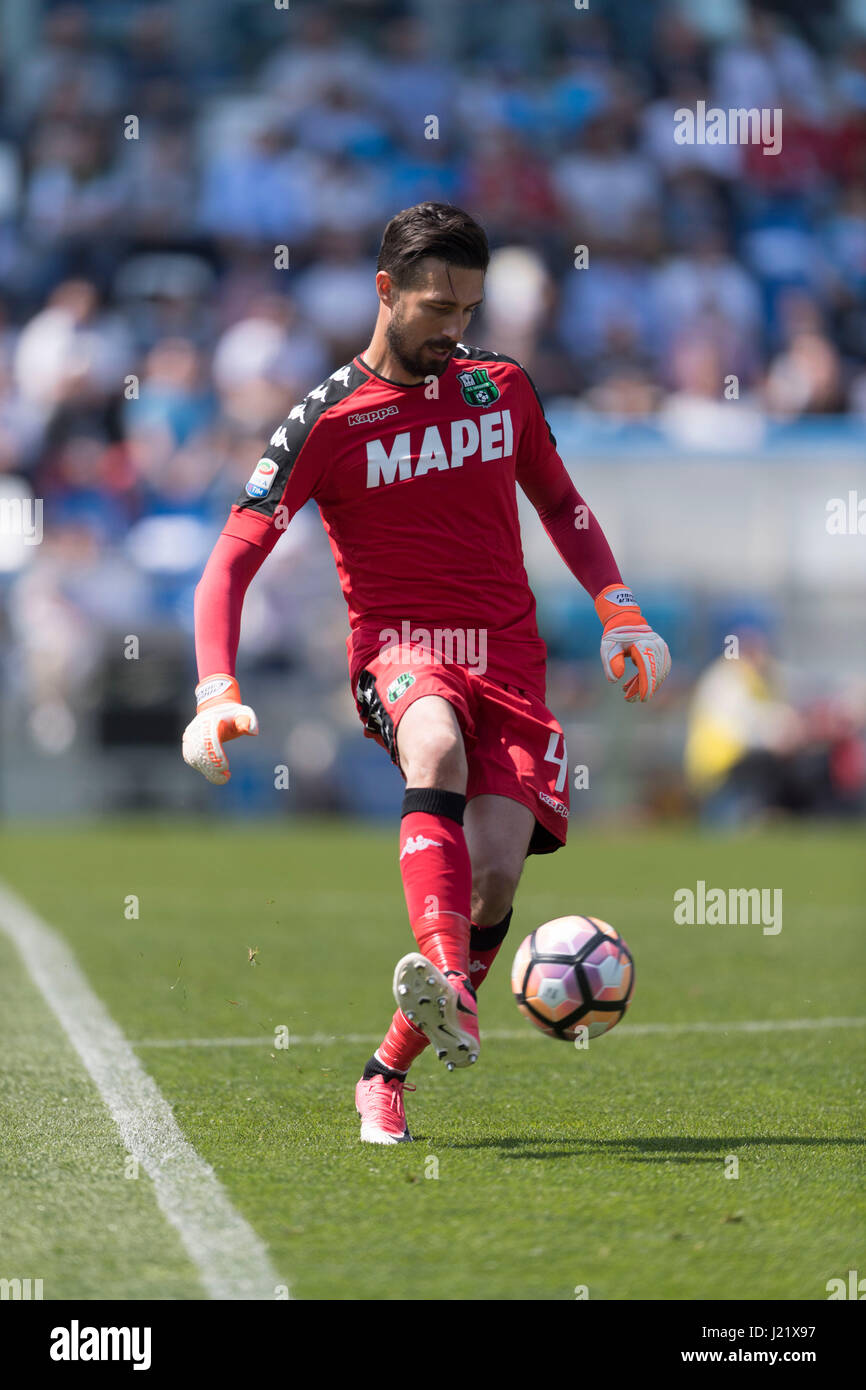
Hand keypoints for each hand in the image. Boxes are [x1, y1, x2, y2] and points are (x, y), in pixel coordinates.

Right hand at [182, 674, 257, 783]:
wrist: (216, 709)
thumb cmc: (232, 714)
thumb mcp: (243, 713)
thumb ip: (248, 721)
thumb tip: (250, 730)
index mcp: (209, 722)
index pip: (210, 742)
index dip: (216, 756)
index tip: (226, 767)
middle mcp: (196, 729)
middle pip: (200, 752)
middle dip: (212, 768)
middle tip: (226, 777)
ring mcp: (189, 737)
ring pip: (194, 758)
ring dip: (207, 771)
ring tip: (222, 778)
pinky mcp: (188, 744)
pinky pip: (191, 760)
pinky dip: (202, 769)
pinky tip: (213, 775)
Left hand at [595, 585, 670, 702]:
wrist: (625, 620)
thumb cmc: (615, 635)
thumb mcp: (608, 647)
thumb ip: (611, 662)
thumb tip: (615, 679)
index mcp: (644, 645)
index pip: (648, 669)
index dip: (646, 686)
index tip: (642, 699)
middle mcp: (657, 647)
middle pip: (655, 674)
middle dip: (644, 689)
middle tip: (629, 700)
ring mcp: (662, 649)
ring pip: (658, 673)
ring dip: (646, 685)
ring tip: (628, 693)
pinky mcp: (662, 652)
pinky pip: (659, 669)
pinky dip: (649, 679)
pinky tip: (635, 685)